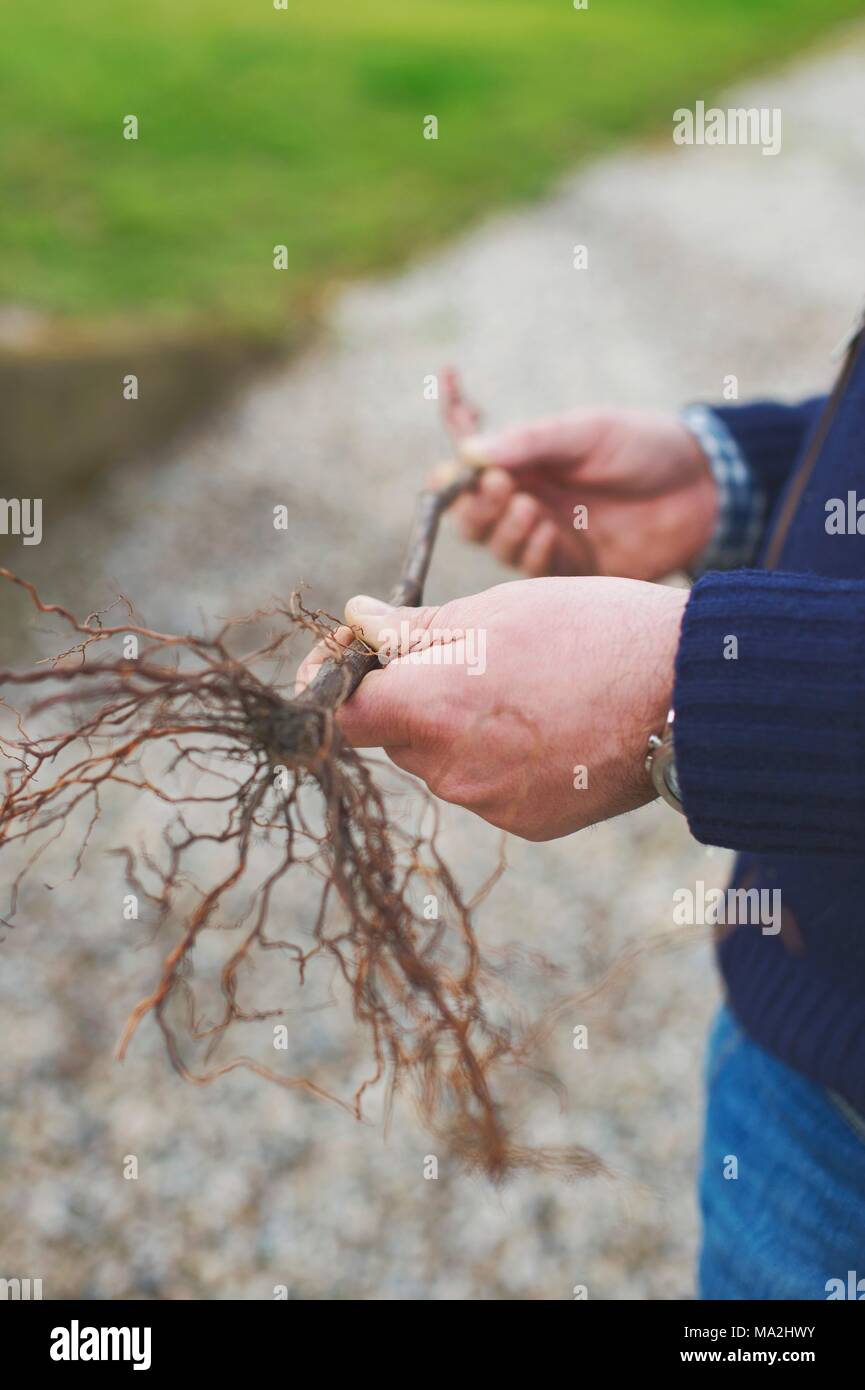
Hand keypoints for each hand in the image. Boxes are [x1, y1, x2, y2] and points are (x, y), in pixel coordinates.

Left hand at [296, 577, 687, 840]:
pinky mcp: (530, 823)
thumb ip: (416, 627)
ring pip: (443, 763)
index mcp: (433, 707)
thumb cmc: (595, 631)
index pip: (345, 714)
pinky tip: (551, 723)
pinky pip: (489, 788)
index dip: (341, 684)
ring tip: (526, 687)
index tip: (357, 660)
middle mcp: (453, 771)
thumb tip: (357, 619)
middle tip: (468, 655)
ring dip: (459, 728)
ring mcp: (493, 805)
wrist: (692, 692)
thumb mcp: (499, 608)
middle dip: (414, 699)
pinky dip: (502, 758)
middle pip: (396, 737)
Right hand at [447, 409, 716, 580]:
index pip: (470, 453)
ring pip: (494, 544)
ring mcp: (547, 535)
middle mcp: (527, 499)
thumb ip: (529, 442)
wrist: (703, 488)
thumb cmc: (644, 447)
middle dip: (474, 503)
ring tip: (531, 508)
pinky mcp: (571, 568)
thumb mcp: (585, 432)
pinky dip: (532, 551)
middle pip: (469, 514)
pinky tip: (551, 532)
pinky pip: (532, 569)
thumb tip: (467, 453)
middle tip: (501, 486)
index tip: (450, 400)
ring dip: (502, 528)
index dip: (453, 434)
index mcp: (526, 461)